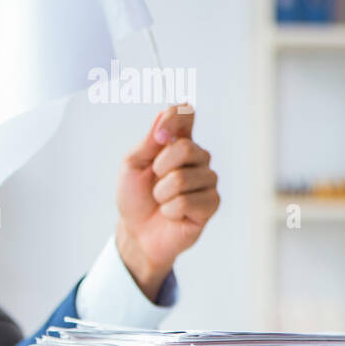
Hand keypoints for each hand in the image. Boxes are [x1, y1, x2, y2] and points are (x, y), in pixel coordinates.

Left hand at [115, 104, 219, 301]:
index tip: (159, 135)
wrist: (137, 232)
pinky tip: (172, 214)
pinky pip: (186, 201)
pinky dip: (169, 210)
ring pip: (183, 178)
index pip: (186, 116)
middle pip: (185, 147)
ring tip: (162, 201)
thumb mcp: (133, 165)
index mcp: (178, 143)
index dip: (175, 118)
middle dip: (159, 168)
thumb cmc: (135, 197)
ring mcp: (208, 180)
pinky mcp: (212, 203)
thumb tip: (165, 113)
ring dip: (161, 194)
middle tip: (154, 181)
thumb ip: (149, 141)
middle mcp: (198, 158)